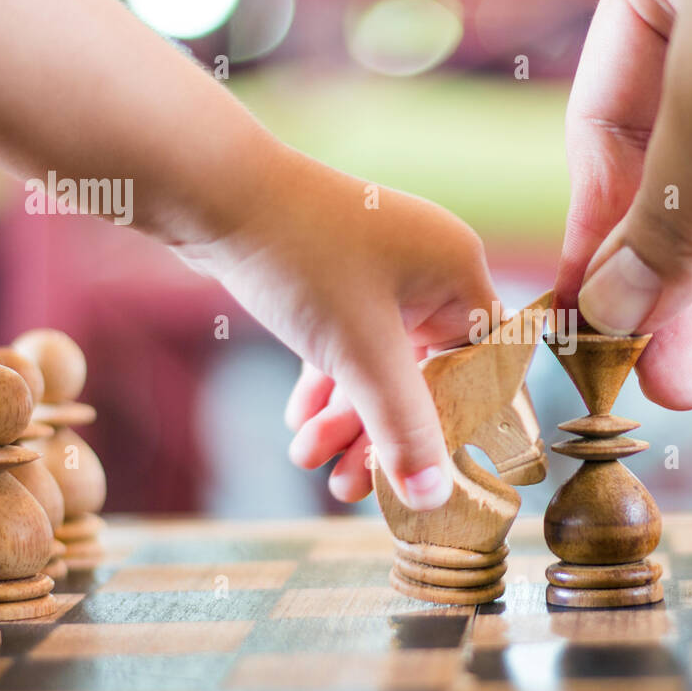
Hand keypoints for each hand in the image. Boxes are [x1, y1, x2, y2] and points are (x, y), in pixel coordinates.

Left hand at [178, 148, 496, 509]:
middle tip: (348, 487)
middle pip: (423, 375)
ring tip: (305, 458)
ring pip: (378, 364)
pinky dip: (326, 383)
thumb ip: (403, 430)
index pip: (478, 369)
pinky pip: (347, 343)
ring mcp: (382, 270)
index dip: (458, 427)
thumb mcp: (360, 353)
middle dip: (382, 433)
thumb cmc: (301, 256)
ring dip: (346, 416)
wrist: (213, 190)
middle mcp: (429, 268)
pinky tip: (298, 421)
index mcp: (458, 273)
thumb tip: (434, 500)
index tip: (430, 478)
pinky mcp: (338, 274)